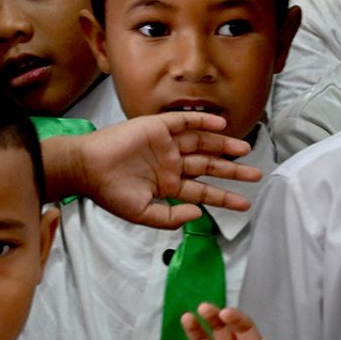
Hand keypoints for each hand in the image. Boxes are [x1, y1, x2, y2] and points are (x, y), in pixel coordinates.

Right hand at [63, 113, 262, 227]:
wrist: (85, 168)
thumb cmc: (108, 192)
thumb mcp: (142, 214)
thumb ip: (171, 217)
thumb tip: (199, 213)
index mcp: (167, 185)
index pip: (202, 191)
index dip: (224, 198)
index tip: (245, 204)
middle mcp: (169, 163)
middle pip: (207, 165)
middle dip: (232, 171)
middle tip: (255, 174)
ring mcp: (164, 144)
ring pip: (201, 143)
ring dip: (222, 146)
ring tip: (245, 150)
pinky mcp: (155, 127)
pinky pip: (183, 122)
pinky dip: (202, 122)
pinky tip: (220, 125)